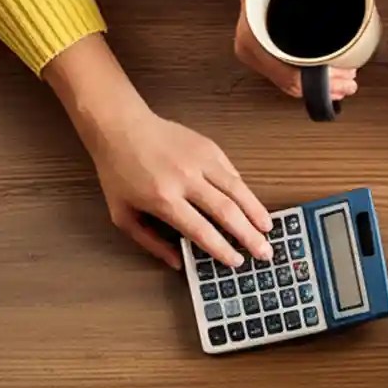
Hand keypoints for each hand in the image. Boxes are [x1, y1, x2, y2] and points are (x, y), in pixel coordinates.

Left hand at [91, 109, 272, 268]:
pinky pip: (233, 173)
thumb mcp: (122, 213)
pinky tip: (252, 205)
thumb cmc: (119, 172)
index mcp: (163, 198)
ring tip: (268, 229)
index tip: (236, 261)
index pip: (201, 229)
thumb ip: (149, 241)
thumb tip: (177, 262)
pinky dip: (245, 191)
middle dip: (249, 235)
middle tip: (264, 252)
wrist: (120, 126)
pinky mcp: (209, 147)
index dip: (221, 249)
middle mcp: (185, 179)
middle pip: (226, 212)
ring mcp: (200, 160)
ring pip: (237, 190)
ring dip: (256, 212)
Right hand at [227, 0, 358, 101]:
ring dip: (319, 85)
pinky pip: (287, 73)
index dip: (324, 85)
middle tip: (348, 85)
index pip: (292, 79)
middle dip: (326, 88)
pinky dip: (309, 76)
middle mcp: (252, 50)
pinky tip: (324, 75)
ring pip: (290, 83)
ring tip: (342, 83)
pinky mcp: (263, 52)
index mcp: (256, 41)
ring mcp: (255, 53)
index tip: (344, 82)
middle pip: (292, 86)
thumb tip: (354, 43)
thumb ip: (325, 23)